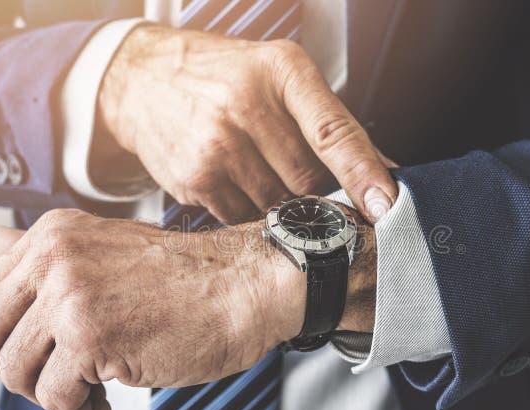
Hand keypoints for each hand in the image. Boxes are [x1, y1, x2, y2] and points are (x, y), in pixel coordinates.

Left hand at [0, 209, 375, 409]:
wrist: (247, 285)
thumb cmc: (188, 277)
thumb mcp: (106, 250)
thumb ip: (42, 251)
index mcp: (54, 234)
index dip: (7, 336)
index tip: (43, 351)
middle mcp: (54, 258)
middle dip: (20, 372)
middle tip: (61, 380)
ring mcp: (71, 296)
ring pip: (15, 372)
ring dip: (52, 396)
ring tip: (90, 394)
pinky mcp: (92, 337)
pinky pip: (55, 396)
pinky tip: (106, 405)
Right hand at [98, 26, 396, 222]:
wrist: (143, 79)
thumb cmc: (222, 75)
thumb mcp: (280, 73)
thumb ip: (332, 121)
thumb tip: (383, 171)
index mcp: (281, 72)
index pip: (334, 132)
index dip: (364, 174)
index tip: (386, 206)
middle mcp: (246, 107)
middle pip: (309, 181)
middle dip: (320, 192)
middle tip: (311, 184)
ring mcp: (216, 147)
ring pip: (278, 206)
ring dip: (284, 205)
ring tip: (263, 171)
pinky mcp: (195, 180)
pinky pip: (243, 217)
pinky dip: (250, 209)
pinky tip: (237, 180)